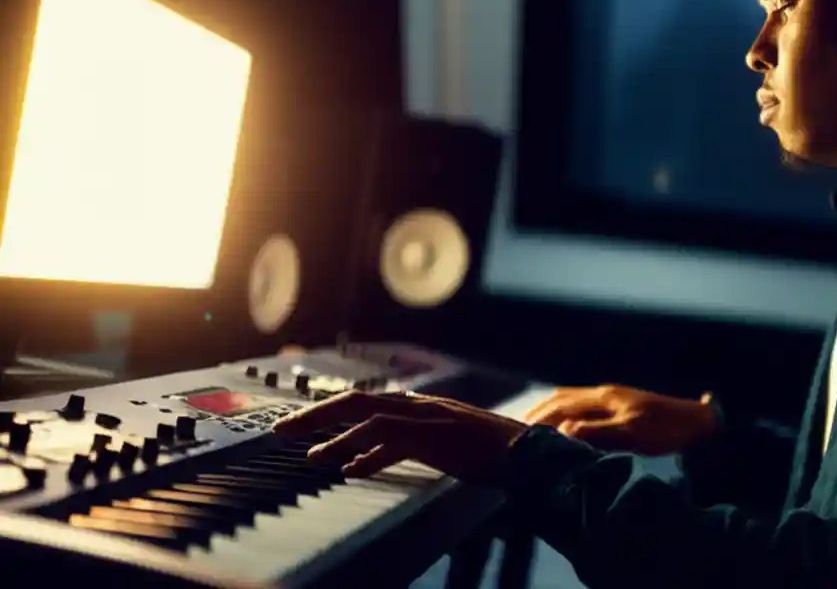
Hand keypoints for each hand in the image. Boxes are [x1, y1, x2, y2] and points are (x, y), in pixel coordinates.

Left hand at [272, 391, 527, 482]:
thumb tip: (356, 461)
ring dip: (332, 431)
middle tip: (281, 430)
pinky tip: (348, 467)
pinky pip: (392, 436)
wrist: (524, 454)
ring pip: (367, 414)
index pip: (363, 401)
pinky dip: (366, 450)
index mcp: (417, 406)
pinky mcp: (435, 434)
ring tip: (306, 451)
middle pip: (355, 400)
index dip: (327, 410)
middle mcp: (418, 405)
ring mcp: (427, 417)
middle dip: (315, 414)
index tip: (298, 423)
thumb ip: (395, 449)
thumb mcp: (433, 448)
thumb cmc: (485, 454)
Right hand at [524, 384, 719, 454]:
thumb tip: (563, 430)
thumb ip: (596, 431)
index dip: (539, 418)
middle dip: (539, 412)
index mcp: (606, 397)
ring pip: (574, 400)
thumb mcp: (633, 434)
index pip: (561, 403)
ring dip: (552, 412)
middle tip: (518, 430)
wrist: (704, 425)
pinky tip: (568, 428)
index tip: (519, 433)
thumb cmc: (670, 432)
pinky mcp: (626, 410)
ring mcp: (617, 399)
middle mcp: (608, 394)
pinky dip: (567, 415)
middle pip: (563, 398)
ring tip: (536, 427)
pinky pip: (585, 408)